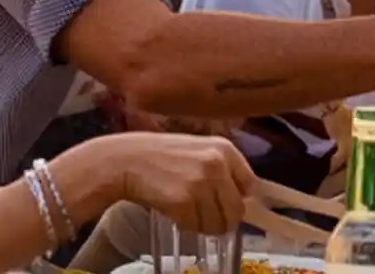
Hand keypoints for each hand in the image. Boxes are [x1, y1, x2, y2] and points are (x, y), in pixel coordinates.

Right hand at [97, 132, 253, 235]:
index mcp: (224, 148)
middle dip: (221, 219)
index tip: (225, 203)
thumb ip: (221, 168)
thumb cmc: (159, 155)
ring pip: (217, 223)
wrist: (124, 159)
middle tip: (204, 216)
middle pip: (236, 210)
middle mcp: (216, 164)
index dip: (237, 198)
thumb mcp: (196, 150)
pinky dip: (185, 225)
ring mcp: (200, 183)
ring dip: (202, 224)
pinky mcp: (184, 202)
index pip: (249, 185)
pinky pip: (195, 227)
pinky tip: (172, 210)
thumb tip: (241, 199)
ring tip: (185, 210)